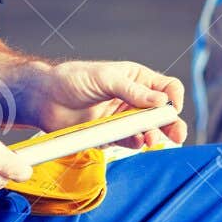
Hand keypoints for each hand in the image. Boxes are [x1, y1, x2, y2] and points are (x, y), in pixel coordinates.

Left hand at [17, 59, 188, 147]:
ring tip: (150, 139)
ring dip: (153, 135)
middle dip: (171, 124)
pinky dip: (135, 143)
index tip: (171, 108)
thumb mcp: (105, 78)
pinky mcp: (111, 134)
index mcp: (136, 78)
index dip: (173, 98)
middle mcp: (133, 98)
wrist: (44, 98)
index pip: (166, 88)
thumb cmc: (73, 79)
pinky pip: (128, 142)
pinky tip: (137, 142)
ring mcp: (122, 118)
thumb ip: (133, 90)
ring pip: (147, 129)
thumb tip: (162, 101)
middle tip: (177, 135)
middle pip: (161, 113)